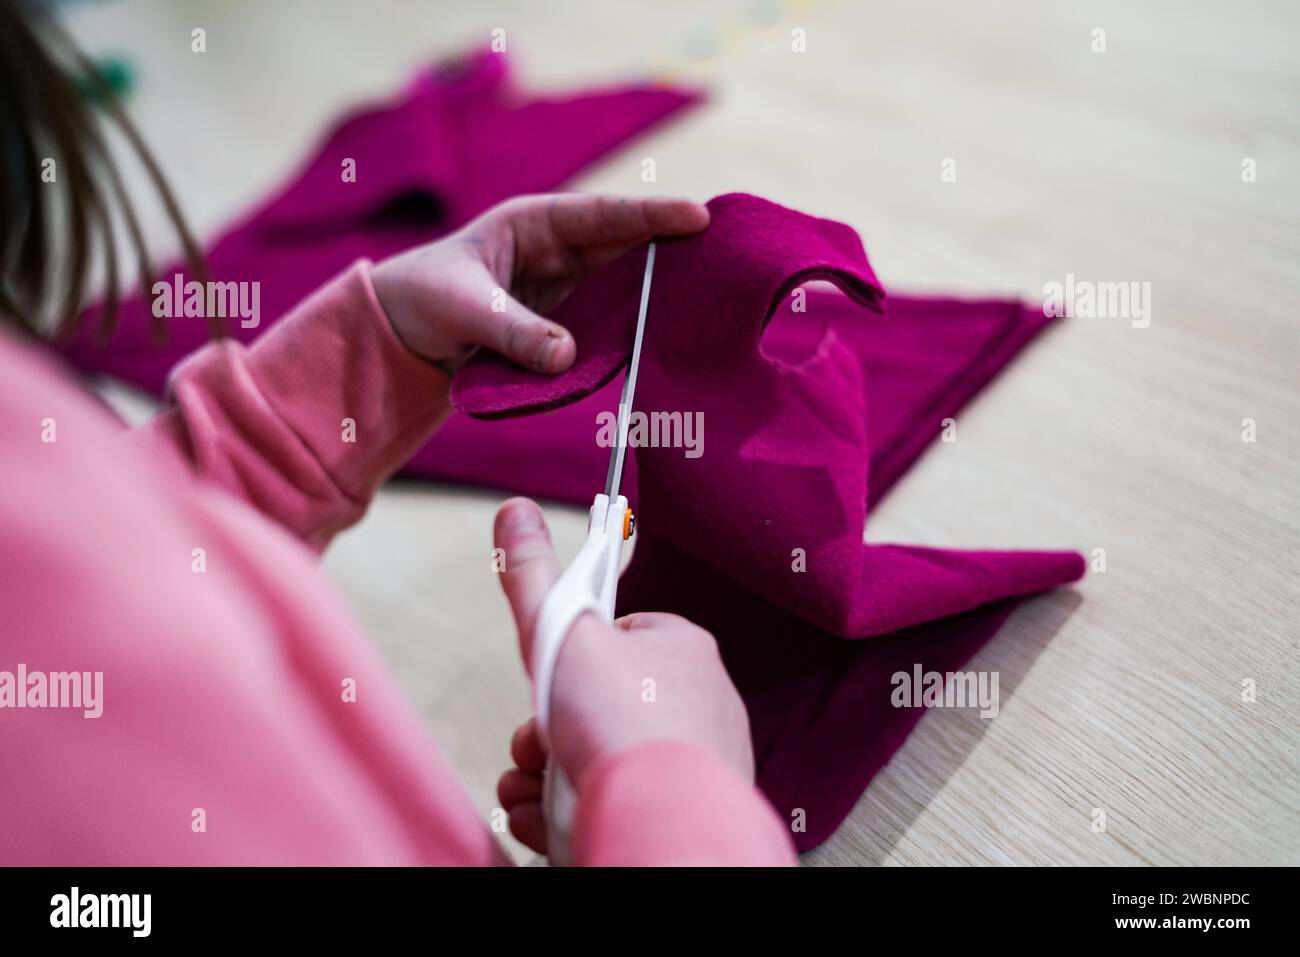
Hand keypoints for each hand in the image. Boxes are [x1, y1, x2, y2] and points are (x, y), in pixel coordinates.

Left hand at [370, 193, 709, 375]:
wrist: (401, 332)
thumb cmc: (424, 298)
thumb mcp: (463, 308)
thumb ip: (513, 331)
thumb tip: (566, 358)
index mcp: (534, 223)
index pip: (603, 214)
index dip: (651, 214)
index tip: (697, 217)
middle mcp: (559, 250)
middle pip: (628, 246)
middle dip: (672, 249)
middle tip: (724, 257)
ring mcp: (568, 287)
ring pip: (626, 285)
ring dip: (660, 292)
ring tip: (709, 298)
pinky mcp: (567, 323)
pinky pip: (610, 323)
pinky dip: (637, 329)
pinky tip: (668, 338)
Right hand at [491, 497, 754, 854]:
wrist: (664, 825)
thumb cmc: (623, 724)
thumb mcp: (562, 633)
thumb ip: (531, 574)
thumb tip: (515, 509)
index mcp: (680, 649)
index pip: (610, 637)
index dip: (564, 661)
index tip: (546, 679)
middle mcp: (695, 704)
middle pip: (592, 706)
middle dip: (542, 731)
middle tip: (535, 743)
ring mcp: (689, 764)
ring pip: (592, 760)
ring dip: (542, 776)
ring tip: (534, 789)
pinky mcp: (676, 814)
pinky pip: (610, 804)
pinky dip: (566, 814)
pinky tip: (549, 822)